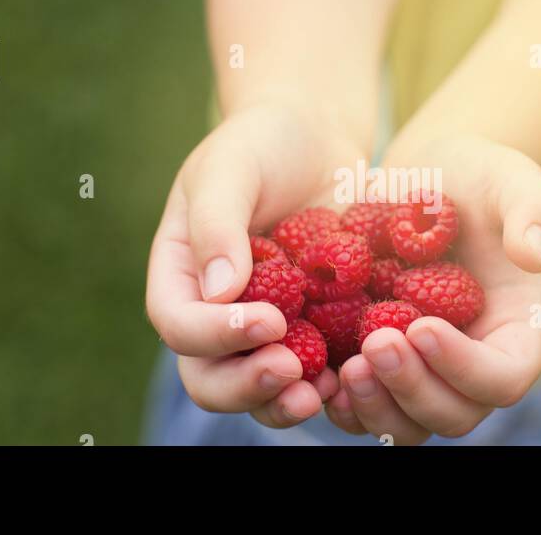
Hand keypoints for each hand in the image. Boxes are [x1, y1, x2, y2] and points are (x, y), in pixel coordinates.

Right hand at [146, 102, 362, 427]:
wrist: (318, 138)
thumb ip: (218, 223)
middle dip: (247, 385)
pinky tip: (360, 377)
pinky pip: (315, 377)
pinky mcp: (314, 336)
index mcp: (181, 277)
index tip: (269, 320)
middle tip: (293, 372)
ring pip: (261, 391)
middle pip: (210, 378)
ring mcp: (265, 333)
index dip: (216, 335)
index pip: (180, 325)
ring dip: (287, 402)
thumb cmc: (263, 143)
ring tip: (325, 392)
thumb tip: (218, 292)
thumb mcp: (232, 167)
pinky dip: (333, 386)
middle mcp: (215, 316)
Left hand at [324, 135, 540, 443]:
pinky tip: (318, 374)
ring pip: (407, 425)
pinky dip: (343, 405)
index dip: (465, 367)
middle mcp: (472, 366)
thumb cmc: (475, 176)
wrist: (422, 180)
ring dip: (376, 407)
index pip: (504, 378)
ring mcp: (424, 374)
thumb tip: (532, 255)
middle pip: (454, 414)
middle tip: (375, 341)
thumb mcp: (510, 178)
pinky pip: (364, 410)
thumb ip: (532, 211)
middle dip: (413, 389)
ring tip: (347, 365)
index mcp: (514, 332)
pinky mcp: (379, 369)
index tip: (423, 325)